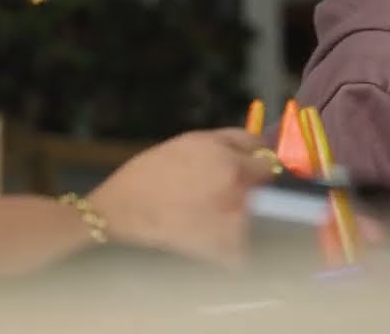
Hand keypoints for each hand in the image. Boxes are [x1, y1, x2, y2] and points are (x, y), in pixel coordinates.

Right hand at [87, 128, 274, 268]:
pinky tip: (201, 234)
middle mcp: (238, 191)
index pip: (267, 161)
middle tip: (210, 193)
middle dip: (243, 188)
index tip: (242, 170)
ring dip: (233, 215)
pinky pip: (239, 247)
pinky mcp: (225, 249)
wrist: (122, 209)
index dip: (253, 164)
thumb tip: (264, 145)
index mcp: (232, 163)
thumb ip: (234, 141)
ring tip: (200, 214)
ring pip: (249, 216)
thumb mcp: (194, 140)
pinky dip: (226, 244)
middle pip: (259, 188)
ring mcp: (233, 223)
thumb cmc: (154, 171)